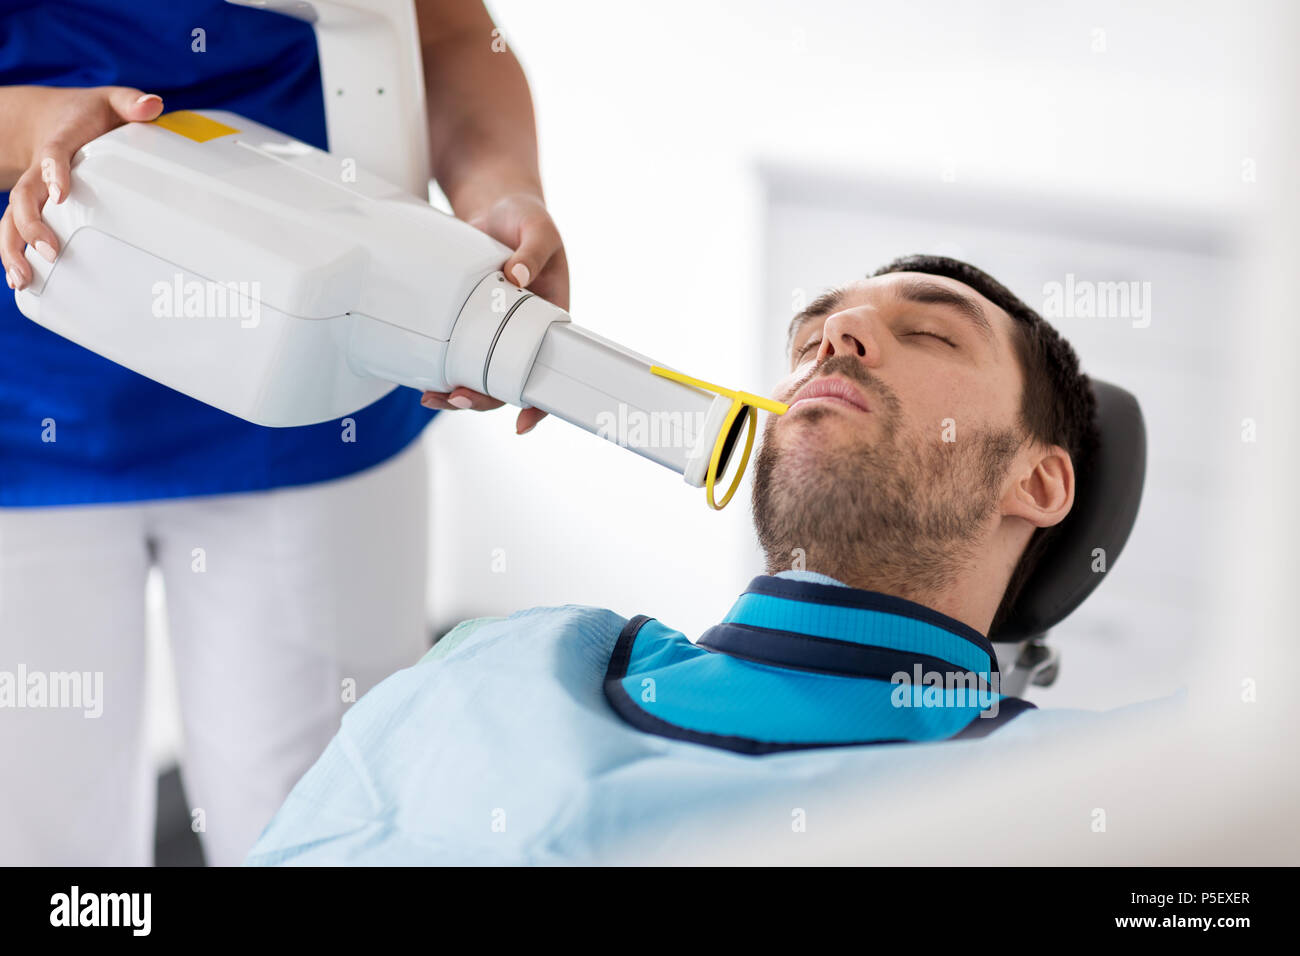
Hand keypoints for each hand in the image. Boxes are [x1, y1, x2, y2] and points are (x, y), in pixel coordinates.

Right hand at [3, 86, 164, 290]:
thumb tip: (155, 104)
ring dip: (13, 249)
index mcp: (60, 142)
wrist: (46, 119)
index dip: (54, 171)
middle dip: (31, 226)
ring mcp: (32, 191)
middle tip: (50, 252)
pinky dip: (14, 255)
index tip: (60, 193)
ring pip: (11, 219)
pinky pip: (14, 231)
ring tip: (23, 279)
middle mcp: (38, 171)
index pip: (53, 155)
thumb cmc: (87, 115)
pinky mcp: (32, 208)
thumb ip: (131, 103)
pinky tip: (20, 281)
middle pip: (24, 197)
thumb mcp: (110, 101)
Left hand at [420, 191, 567, 434]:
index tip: (521, 423)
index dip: (539, 403)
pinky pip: (459, 352)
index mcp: (550, 316)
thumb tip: (516, 277)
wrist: (496, 204)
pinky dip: (444, 367)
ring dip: (458, 391)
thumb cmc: (526, 217)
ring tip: (430, 397)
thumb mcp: (538, 227)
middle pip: (507, 382)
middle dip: (481, 399)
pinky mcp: (469, 319)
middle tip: (454, 399)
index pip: (550, 369)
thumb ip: (531, 251)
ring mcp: (495, 328)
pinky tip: (424, 376)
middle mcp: (523, 330)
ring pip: (480, 373)